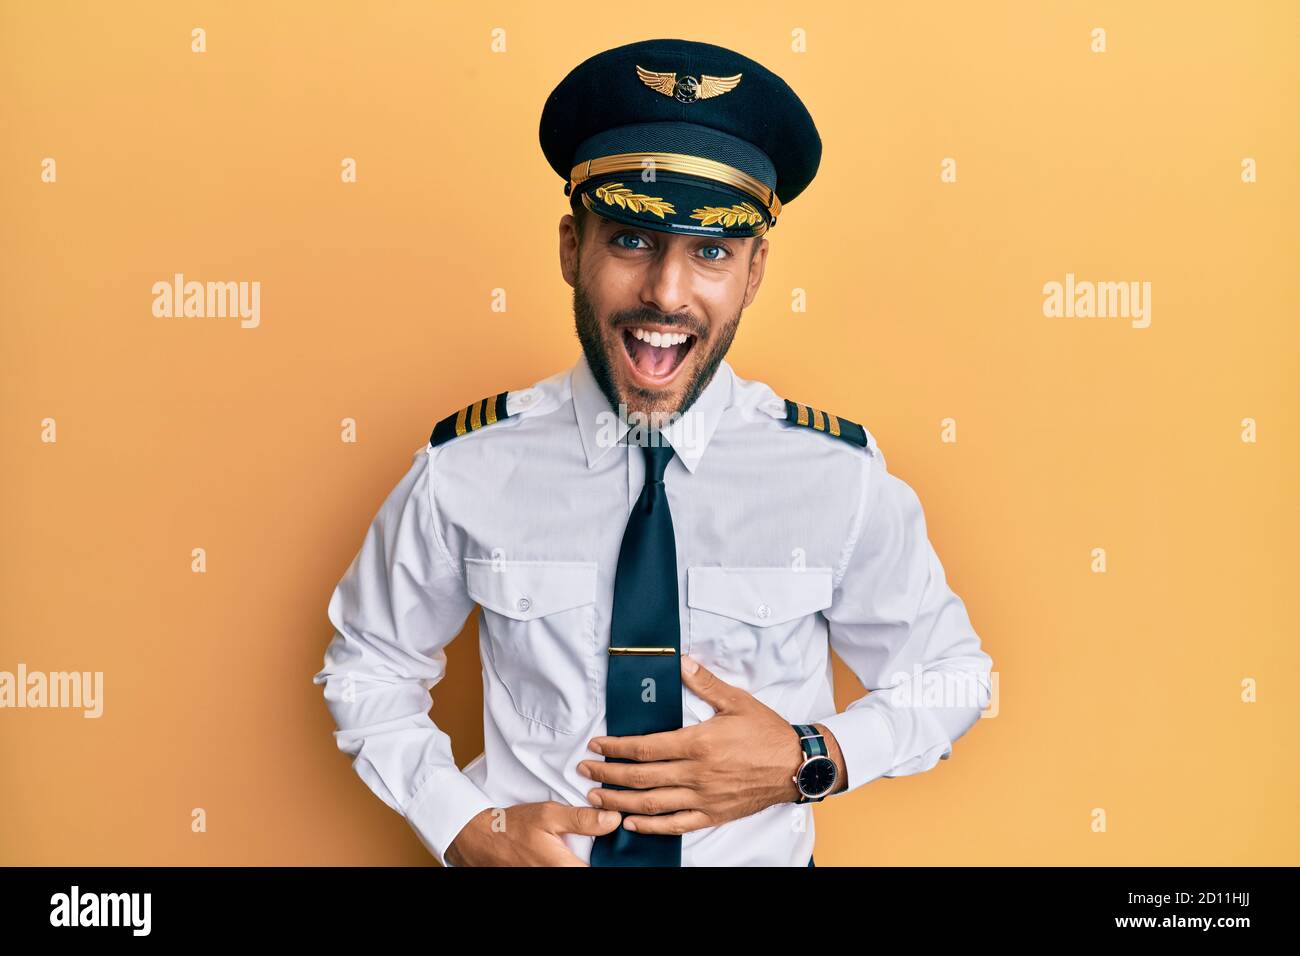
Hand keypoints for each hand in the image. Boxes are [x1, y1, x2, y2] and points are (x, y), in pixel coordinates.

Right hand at [444, 802, 622, 866]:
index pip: (598, 870)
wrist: (480, 840)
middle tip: (594, 844)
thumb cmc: (513, 827)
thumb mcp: (549, 814)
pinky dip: (567, 863)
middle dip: (593, 859)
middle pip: (586, 871)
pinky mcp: (539, 878)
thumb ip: (583, 820)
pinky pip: (563, 872)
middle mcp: (556, 878)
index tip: (612, 848)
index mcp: (564, 868)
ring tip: (576, 847)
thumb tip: (614, 819)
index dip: (609, 859)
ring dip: (580, 860)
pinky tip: (565, 853)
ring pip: (575, 872)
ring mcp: (546, 881)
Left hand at [576, 654, 808, 835]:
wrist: (797, 765)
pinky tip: (631, 823)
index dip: (616, 748)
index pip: (645, 748)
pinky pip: (675, 825)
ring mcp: (703, 798)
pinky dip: (650, 827)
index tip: (597, 746)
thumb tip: (680, 663)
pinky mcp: (713, 814)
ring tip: (597, 797)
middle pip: (640, 778)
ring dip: (620, 802)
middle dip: (608, 775)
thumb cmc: (767, 733)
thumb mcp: (736, 701)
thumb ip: (704, 683)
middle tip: (585, 771)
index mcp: (698, 744)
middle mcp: (696, 774)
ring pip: (651, 805)